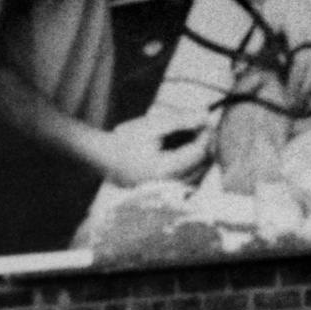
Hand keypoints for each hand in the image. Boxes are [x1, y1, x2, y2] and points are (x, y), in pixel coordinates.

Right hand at [83, 113, 209, 188]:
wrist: (103, 158)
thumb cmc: (125, 139)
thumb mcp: (152, 125)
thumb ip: (181, 120)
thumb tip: (206, 115)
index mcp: (164, 169)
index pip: (198, 152)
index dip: (207, 135)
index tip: (207, 121)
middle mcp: (167, 185)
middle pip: (202, 167)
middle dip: (207, 146)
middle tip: (203, 129)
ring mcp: (165, 192)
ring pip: (198, 177)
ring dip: (202, 158)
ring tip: (196, 140)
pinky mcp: (164, 194)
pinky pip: (189, 183)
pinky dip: (193, 169)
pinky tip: (187, 155)